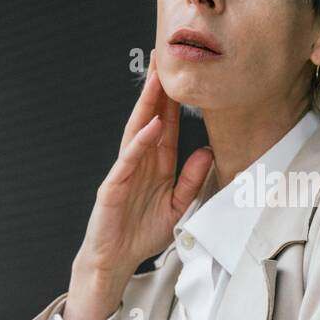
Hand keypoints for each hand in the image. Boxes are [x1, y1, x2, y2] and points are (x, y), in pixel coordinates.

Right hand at [62, 49, 214, 319]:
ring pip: (136, 131)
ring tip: (158, 80)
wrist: (115, 261)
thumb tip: (206, 151)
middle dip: (158, 90)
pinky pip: (128, 160)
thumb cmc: (140, 235)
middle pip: (149, 119)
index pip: (166, 125)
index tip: (185, 75)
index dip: (175, 101)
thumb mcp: (177, 206)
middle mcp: (138, 162)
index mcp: (155, 165)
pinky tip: (151, 125)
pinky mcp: (113, 187)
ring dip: (147, 105)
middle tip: (166, 59)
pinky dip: (140, 141)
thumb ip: (192, 180)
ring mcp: (124, 172)